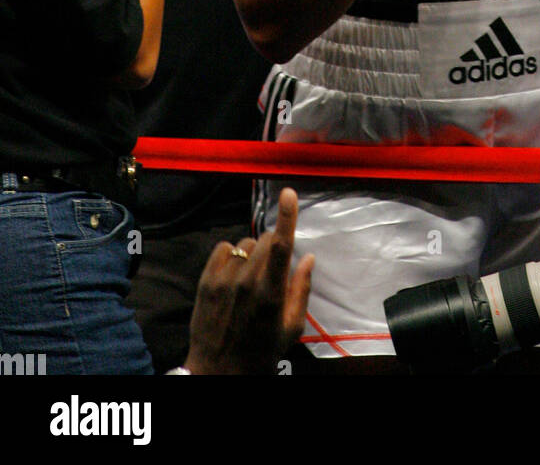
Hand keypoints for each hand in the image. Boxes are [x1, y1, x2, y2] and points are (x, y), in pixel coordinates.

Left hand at [184, 188, 313, 375]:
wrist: (219, 372)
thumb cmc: (262, 352)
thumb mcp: (291, 328)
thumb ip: (301, 290)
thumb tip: (309, 257)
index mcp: (271, 294)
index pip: (282, 246)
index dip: (287, 216)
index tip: (288, 193)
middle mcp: (247, 281)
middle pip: (266, 240)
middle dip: (275, 246)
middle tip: (275, 267)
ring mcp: (223, 279)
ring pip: (246, 244)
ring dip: (254, 252)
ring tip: (252, 275)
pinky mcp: (206, 280)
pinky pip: (224, 248)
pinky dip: (232, 255)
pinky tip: (234, 272)